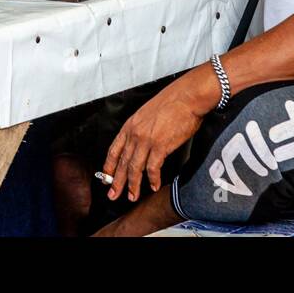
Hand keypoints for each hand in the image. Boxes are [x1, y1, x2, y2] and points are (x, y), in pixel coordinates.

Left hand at [101, 74, 210, 203]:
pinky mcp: (160, 146)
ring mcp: (147, 140)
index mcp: (130, 125)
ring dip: (133, 185)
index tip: (107, 177)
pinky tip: (153, 186)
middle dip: (117, 182)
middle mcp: (135, 133)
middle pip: (122, 162)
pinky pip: (153, 168)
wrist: (186, 97)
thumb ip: (142, 129)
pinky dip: (152, 179)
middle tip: (113, 194)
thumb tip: (142, 144)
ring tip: (132, 196)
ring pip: (134, 168)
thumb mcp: (148, 114)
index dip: (109, 166)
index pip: (114, 150)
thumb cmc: (172, 102)